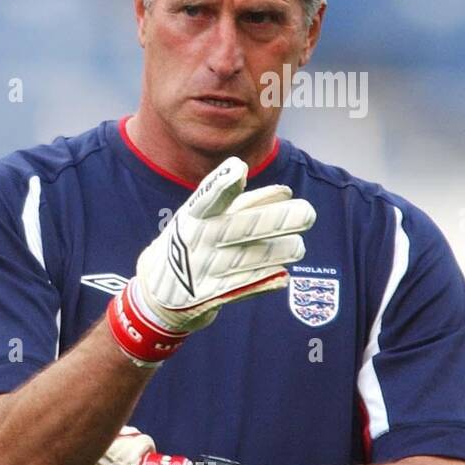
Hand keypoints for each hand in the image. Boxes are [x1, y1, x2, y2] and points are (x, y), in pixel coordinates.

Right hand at [108, 157, 315, 364]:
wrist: (156, 291)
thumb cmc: (189, 243)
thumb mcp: (201, 219)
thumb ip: (242, 204)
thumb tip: (286, 193)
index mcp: (193, 216)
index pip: (208, 198)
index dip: (222, 184)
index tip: (238, 169)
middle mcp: (197, 240)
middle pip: (240, 227)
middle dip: (276, 219)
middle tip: (308, 213)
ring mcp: (203, 268)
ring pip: (249, 257)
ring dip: (278, 252)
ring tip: (297, 247)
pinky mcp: (210, 295)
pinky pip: (245, 286)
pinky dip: (266, 281)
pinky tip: (282, 276)